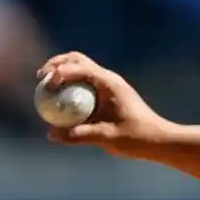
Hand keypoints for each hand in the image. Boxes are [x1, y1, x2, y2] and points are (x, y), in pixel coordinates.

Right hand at [36, 51, 172, 158]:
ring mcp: (109, 85)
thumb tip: (50, 134)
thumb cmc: (137, 138)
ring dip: (63, 72)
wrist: (159, 140)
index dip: (59, 71)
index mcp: (109, 83)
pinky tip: (61, 101)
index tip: (46, 84)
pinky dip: (71, 86)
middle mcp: (109, 79)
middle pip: (77, 59)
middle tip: (40, 77)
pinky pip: (85, 83)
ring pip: (81, 69)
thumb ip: (78, 136)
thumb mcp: (106, 138)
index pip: (79, 66)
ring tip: (46, 85)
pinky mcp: (109, 94)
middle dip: (57, 64)